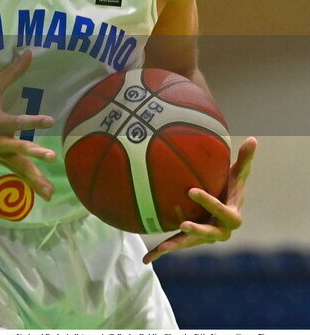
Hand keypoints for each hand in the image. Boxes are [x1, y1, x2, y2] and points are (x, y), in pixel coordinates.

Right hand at [0, 51, 57, 199]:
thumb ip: (12, 72)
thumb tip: (29, 53)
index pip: (16, 120)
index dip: (32, 120)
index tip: (49, 120)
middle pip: (17, 150)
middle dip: (33, 154)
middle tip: (51, 157)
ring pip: (17, 168)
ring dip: (34, 180)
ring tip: (50, 193)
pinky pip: (15, 171)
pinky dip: (28, 181)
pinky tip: (41, 191)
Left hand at [143, 136, 256, 263]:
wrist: (223, 208)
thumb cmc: (230, 188)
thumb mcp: (237, 175)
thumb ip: (244, 160)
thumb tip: (254, 139)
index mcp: (232, 216)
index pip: (224, 212)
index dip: (210, 204)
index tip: (191, 190)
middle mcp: (219, 231)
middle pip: (210, 234)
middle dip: (198, 230)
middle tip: (183, 223)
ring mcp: (203, 237)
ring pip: (189, 243)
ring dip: (175, 245)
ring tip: (160, 250)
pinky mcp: (188, 239)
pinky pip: (174, 246)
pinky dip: (160, 253)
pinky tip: (145, 260)